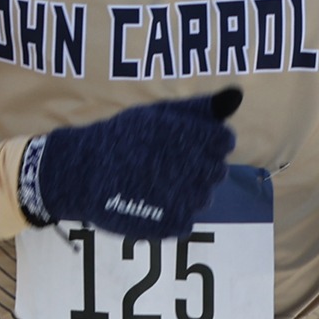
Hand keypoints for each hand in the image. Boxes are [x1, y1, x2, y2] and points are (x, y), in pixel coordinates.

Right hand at [22, 88, 238, 239]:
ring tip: (152, 182)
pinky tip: (149, 200)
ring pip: (202, 196)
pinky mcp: (172, 224)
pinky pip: (185, 219)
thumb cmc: (119, 139)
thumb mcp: (155, 115)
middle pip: (215, 170)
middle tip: (164, 163)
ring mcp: (184, 200)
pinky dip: (170, 212)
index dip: (205, 141)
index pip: (223, 140)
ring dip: (184, 190)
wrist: (80, 171)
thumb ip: (198, 108)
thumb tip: (237, 94)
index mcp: (191, 138)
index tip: (182, 142)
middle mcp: (194, 169)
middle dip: (196, 166)